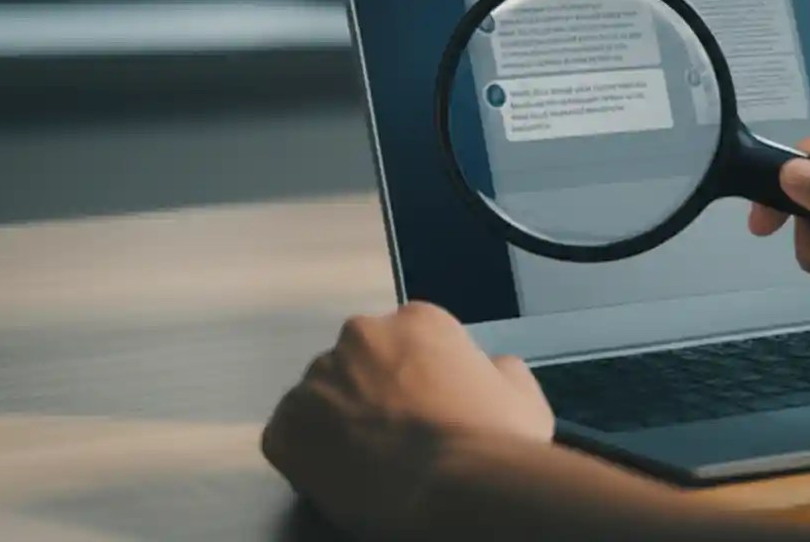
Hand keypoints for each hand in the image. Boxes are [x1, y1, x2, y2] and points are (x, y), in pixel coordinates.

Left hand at [261, 302, 552, 537]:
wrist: (454, 490)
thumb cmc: (493, 443)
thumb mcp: (522, 393)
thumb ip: (498, 369)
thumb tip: (491, 368)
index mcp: (416, 320)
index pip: (408, 339)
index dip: (420, 376)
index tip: (429, 404)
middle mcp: (360, 336)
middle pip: (360, 361)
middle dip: (373, 392)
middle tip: (399, 434)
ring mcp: (317, 380)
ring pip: (322, 397)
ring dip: (340, 421)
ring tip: (370, 462)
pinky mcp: (286, 428)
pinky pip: (289, 437)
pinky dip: (308, 456)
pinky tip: (342, 476)